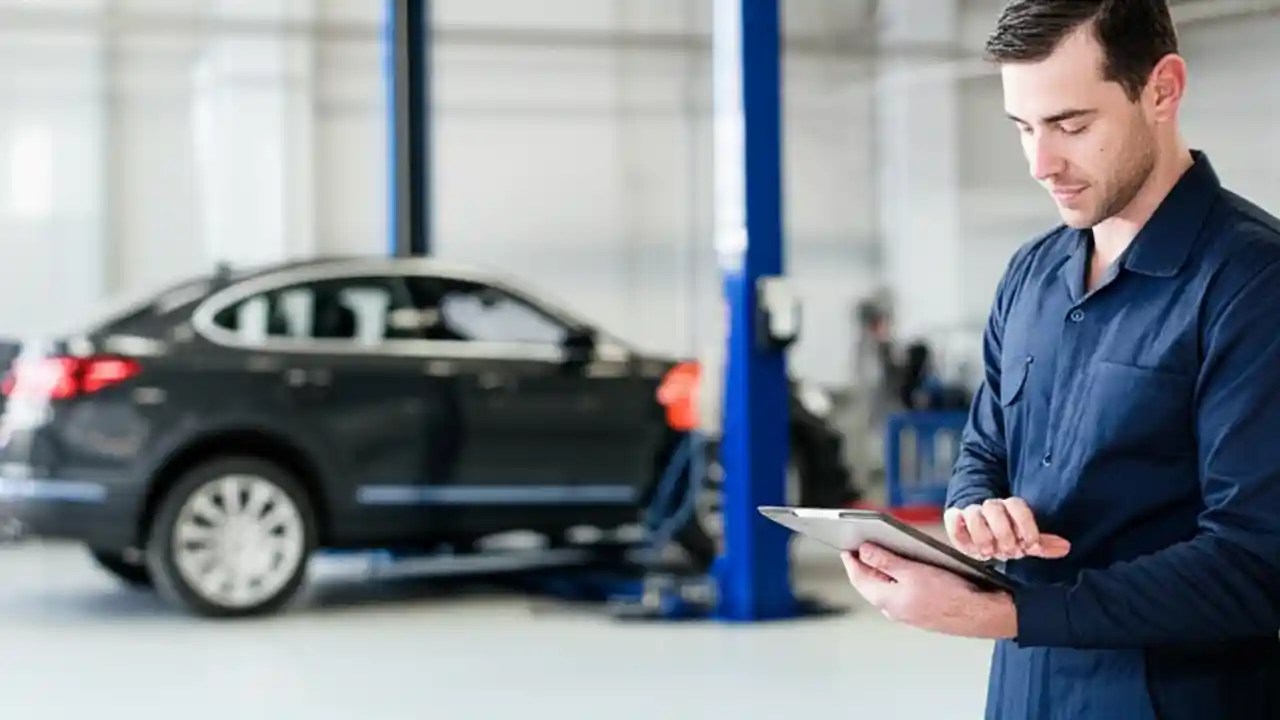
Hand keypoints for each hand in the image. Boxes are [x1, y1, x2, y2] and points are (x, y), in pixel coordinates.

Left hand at [841, 543, 1016, 638]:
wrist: (977, 614)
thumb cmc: (949, 593)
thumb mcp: (913, 570)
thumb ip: (885, 561)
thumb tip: (863, 551)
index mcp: (886, 599)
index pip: (858, 578)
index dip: (851, 560)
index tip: (846, 547)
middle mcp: (892, 609)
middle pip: (869, 584)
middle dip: (864, 565)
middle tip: (861, 547)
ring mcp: (905, 613)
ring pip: (884, 589)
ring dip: (881, 571)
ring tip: (881, 553)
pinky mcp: (918, 613)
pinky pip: (899, 594)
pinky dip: (896, 580)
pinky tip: (903, 569)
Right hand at [944, 498, 1069, 561]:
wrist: (974, 533)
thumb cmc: (1002, 538)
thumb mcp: (1022, 541)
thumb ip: (1041, 544)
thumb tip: (1065, 547)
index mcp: (1008, 508)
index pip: (1016, 505)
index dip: (1025, 524)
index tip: (1029, 544)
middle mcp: (989, 507)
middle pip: (994, 508)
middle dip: (1003, 532)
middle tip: (1007, 550)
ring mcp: (970, 512)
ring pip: (974, 514)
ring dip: (982, 535)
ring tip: (988, 551)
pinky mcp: (953, 520)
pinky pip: (952, 519)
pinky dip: (959, 530)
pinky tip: (969, 544)